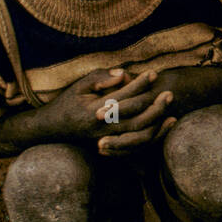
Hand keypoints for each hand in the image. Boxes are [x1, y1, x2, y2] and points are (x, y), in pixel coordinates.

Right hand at [35, 68, 174, 155]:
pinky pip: (139, 145)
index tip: (153, 73)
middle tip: (169, 92)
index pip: (122, 97)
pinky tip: (168, 122)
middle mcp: (102, 129)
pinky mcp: (114, 147)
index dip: (139, 84)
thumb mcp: (78, 86)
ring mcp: (109, 140)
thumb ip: (100, 77)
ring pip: (140, 135)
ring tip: (170, 105)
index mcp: (93, 111)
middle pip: (136, 119)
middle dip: (155, 105)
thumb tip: (124, 73)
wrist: (51, 130)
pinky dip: (156, 134)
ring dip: (158, 120)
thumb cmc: (67, 103)